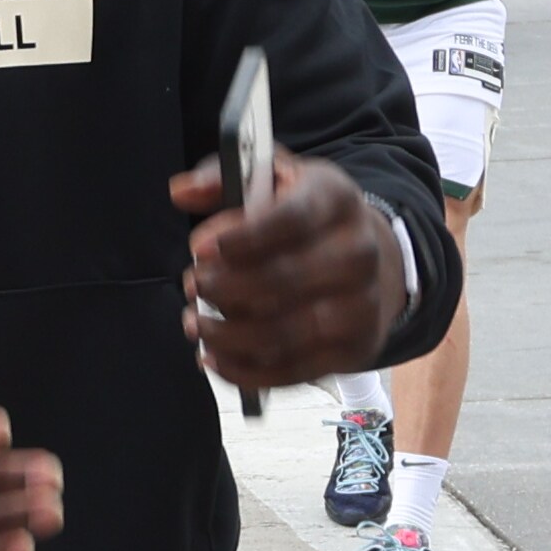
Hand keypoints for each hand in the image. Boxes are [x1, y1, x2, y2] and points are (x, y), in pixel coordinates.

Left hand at [169, 148, 395, 389]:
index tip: (199, 249)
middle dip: (223, 288)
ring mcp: (363, 304)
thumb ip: (222, 180)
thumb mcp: (270, 179)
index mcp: (335, 200)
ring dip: (225, 334)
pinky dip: (244, 369)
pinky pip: (292, 370)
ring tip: (195, 323)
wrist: (368, 255)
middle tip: (192, 285)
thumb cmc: (303, 216)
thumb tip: (181, 192)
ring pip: (283, 332)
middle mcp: (358, 252)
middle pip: (282, 281)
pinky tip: (213, 356)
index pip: (290, 220)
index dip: (241, 237)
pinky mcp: (356, 347)